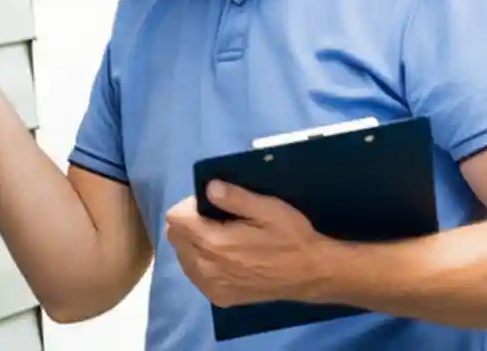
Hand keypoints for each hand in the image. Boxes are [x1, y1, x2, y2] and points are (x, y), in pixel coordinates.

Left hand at [164, 181, 336, 307]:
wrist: (311, 274)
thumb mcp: (268, 208)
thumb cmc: (290, 237)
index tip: (210, 205)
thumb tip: (209, 187)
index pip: (175, 219)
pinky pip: (195, 275)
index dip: (189, 207)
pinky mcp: (219, 298)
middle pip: (175, 238)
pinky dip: (201, 263)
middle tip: (216, 220)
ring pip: (183, 257)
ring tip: (221, 239)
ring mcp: (211, 286)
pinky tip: (223, 258)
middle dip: (189, 224)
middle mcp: (205, 267)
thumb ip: (234, 197)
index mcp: (214, 243)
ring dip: (193, 244)